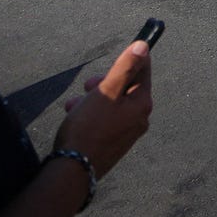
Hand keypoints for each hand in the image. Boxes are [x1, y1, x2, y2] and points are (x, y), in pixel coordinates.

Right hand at [54, 40, 153, 181]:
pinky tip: (74, 117)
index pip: (143, 72)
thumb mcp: (106, 91)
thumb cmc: (89, 127)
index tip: (124, 49)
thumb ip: (125, 68)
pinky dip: (90, 115)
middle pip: (125, 89)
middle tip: (88, 85)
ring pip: (110, 105)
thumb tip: (143, 46)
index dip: (132, 58)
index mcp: (142, 104)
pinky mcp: (112, 145)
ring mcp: (126, 134)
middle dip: (104, 83)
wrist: (73, 170)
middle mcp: (139, 119)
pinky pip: (104, 121)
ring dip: (92, 99)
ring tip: (74, 104)